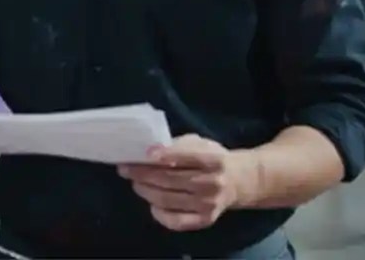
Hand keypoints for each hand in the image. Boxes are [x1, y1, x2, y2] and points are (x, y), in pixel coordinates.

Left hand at [118, 134, 255, 232]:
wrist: (238, 182)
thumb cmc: (212, 158)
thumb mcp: (200, 143)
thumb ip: (178, 145)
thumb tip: (150, 150)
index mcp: (214, 160)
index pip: (187, 157)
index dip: (165, 155)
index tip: (145, 154)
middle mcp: (212, 184)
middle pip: (171, 180)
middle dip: (143, 174)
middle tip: (125, 168)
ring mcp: (209, 205)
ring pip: (168, 200)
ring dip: (145, 190)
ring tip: (135, 182)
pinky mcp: (205, 220)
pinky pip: (176, 221)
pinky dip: (158, 213)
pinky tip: (151, 202)